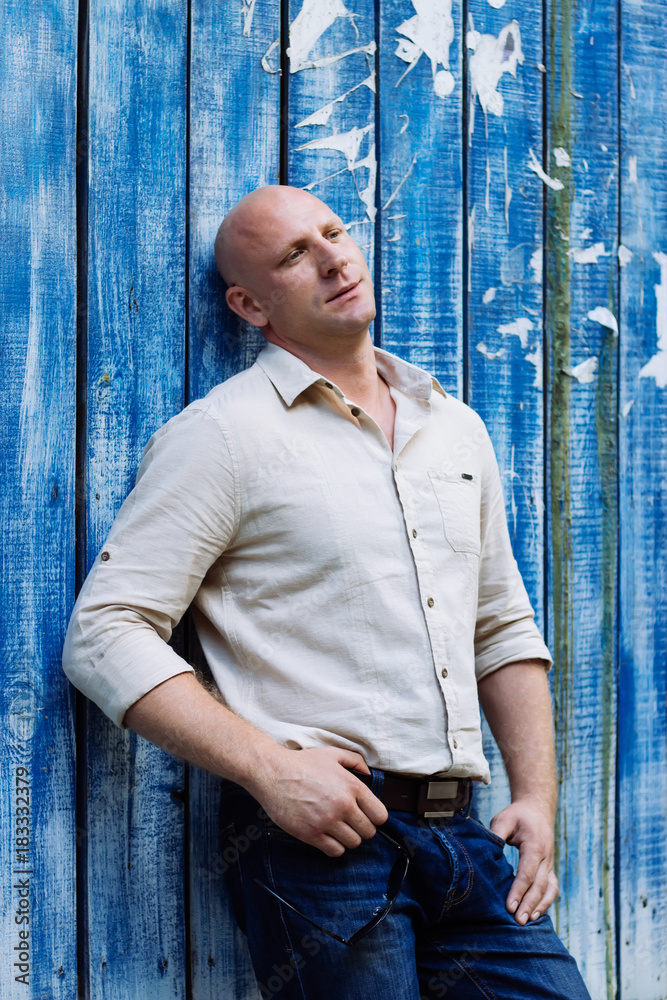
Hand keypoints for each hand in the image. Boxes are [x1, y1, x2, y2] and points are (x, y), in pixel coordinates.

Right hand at [246, 746, 388, 856]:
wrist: (273, 773)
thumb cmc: (301, 763)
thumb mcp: (332, 754)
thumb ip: (355, 761)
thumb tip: (369, 773)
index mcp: (352, 786)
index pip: (380, 815)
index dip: (375, 817)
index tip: (367, 816)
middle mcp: (343, 805)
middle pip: (368, 832)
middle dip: (362, 828)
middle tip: (351, 823)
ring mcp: (327, 821)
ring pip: (353, 843)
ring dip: (348, 838)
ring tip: (338, 829)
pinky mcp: (312, 834)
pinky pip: (335, 851)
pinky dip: (334, 847)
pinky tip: (328, 836)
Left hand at [490, 797, 558, 924]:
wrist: (537, 809)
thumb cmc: (517, 816)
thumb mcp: (503, 819)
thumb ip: (496, 835)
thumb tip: (487, 854)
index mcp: (535, 845)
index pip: (527, 872)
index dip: (519, 890)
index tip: (509, 906)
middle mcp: (546, 856)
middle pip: (539, 885)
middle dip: (529, 904)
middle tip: (518, 921)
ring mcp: (549, 864)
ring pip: (549, 889)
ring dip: (540, 906)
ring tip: (527, 921)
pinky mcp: (549, 868)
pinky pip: (551, 888)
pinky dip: (546, 902)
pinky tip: (535, 914)